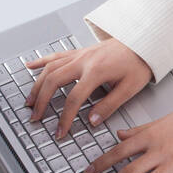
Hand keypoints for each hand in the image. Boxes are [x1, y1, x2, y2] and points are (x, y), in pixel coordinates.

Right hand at [22, 38, 152, 139]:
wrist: (142, 42)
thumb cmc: (138, 63)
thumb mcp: (129, 88)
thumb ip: (109, 105)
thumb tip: (91, 120)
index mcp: (96, 71)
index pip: (74, 98)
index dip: (65, 118)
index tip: (60, 131)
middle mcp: (83, 61)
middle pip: (53, 81)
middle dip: (42, 101)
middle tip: (35, 117)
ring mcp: (79, 55)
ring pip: (50, 68)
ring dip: (37, 85)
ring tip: (30, 101)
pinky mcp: (80, 52)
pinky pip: (56, 55)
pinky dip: (41, 61)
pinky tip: (29, 66)